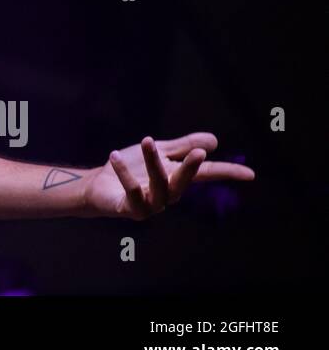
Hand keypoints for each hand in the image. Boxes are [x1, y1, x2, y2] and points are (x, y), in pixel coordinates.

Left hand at [82, 132, 254, 219]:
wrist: (98, 186)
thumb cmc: (131, 169)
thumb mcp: (159, 153)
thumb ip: (183, 147)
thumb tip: (215, 141)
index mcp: (176, 178)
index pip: (206, 175)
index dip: (227, 173)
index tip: (250, 174)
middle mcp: (167, 194)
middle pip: (184, 183)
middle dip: (192, 169)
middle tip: (200, 153)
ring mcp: (150, 204)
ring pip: (158, 186)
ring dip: (154, 163)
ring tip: (149, 140)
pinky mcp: (130, 209)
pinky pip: (131, 192)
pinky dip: (124, 174)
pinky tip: (115, 156)